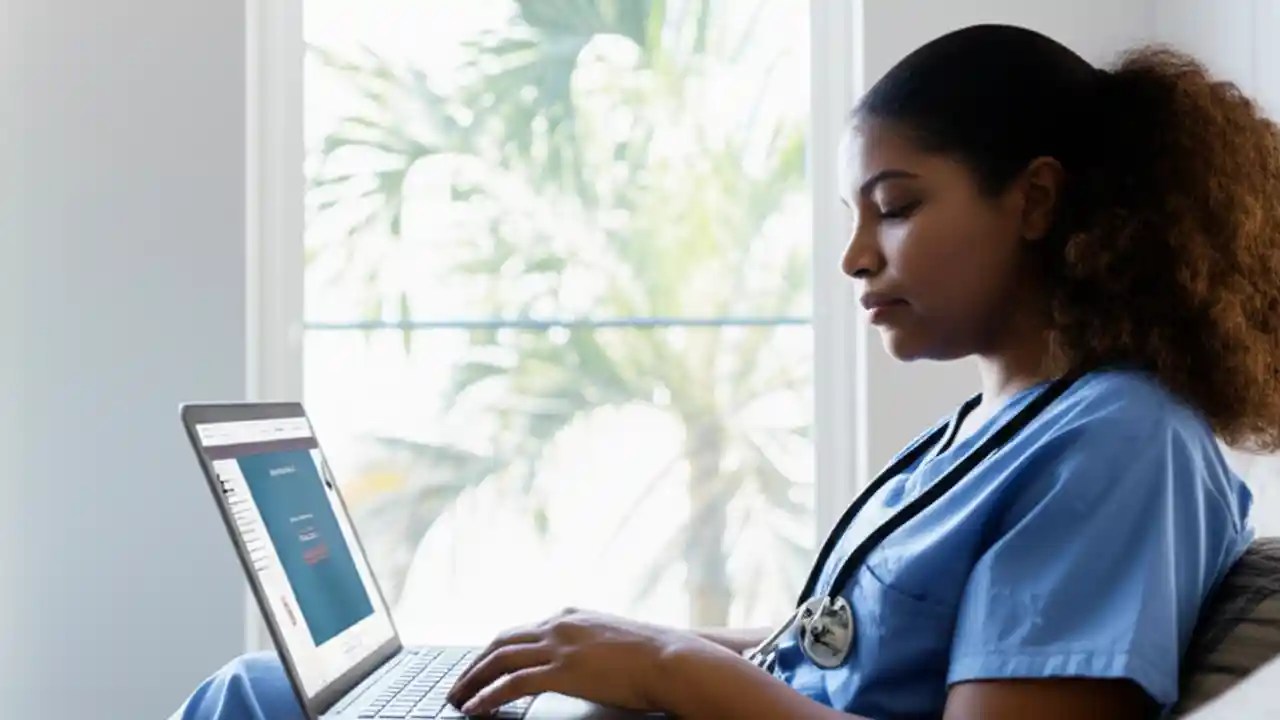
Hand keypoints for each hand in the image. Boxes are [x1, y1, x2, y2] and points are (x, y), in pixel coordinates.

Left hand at [446, 607, 684, 715]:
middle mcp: (559, 625)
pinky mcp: (562, 671)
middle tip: (458, 685)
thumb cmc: (656, 656)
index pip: (522, 630)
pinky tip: (475, 709)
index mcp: (571, 617)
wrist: (672, 659)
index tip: (482, 665)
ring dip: (472, 680)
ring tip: (457, 699)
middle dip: (475, 664)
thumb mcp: (617, 641)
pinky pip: (512, 684)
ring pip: (499, 659)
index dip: (497, 650)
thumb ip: (594, 646)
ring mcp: (559, 646)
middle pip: (501, 641)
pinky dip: (488, 696)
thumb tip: (590, 662)